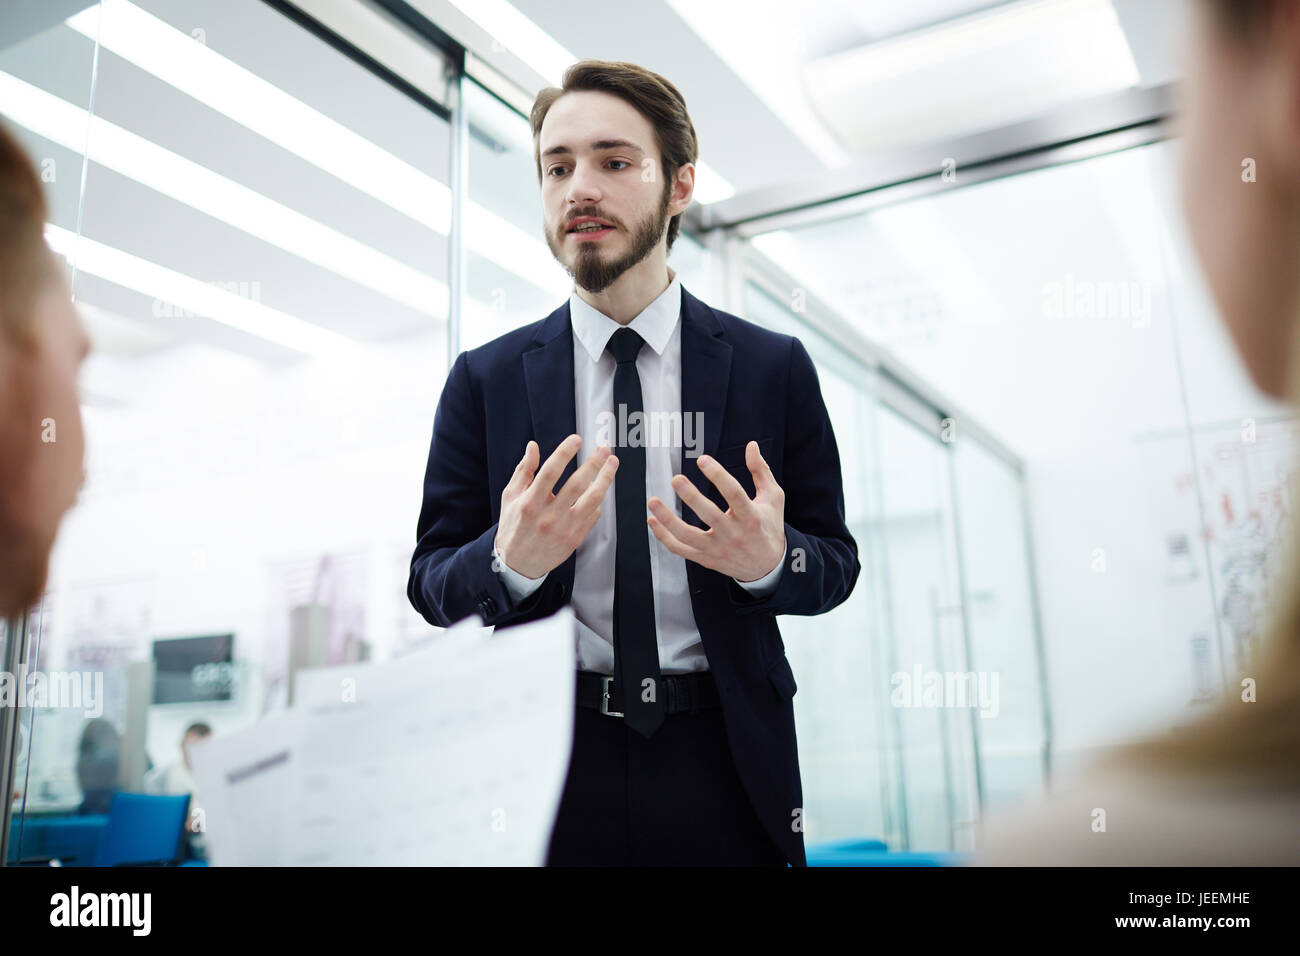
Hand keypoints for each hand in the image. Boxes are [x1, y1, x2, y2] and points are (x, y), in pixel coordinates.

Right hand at [495, 434, 618, 578]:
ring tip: (612, 464)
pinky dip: (598, 500)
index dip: (565, 453)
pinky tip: (600, 488)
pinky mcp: (575, 538)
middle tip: (604, 449)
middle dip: (594, 463)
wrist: (517, 563)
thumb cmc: (514, 525)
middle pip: (577, 484)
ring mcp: (564, 529)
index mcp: (530, 503)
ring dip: (605, 479)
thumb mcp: (510, 496)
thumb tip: (533, 446)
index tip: (576, 439)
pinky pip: (593, 515)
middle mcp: (548, 516)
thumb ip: (524, 470)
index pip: (550, 472)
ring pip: (592, 500)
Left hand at [647, 440, 785, 580]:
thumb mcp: (773, 498)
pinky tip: (652, 521)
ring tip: (653, 501)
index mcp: (751, 517)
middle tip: (676, 479)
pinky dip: (664, 537)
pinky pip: (681, 550)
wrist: (768, 566)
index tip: (703, 460)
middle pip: (710, 515)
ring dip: (668, 520)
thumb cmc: (768, 526)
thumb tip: (751, 446)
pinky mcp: (706, 558)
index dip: (718, 476)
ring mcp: (718, 548)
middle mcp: (734, 534)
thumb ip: (761, 471)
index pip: (734, 494)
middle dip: (691, 497)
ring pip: (689, 536)